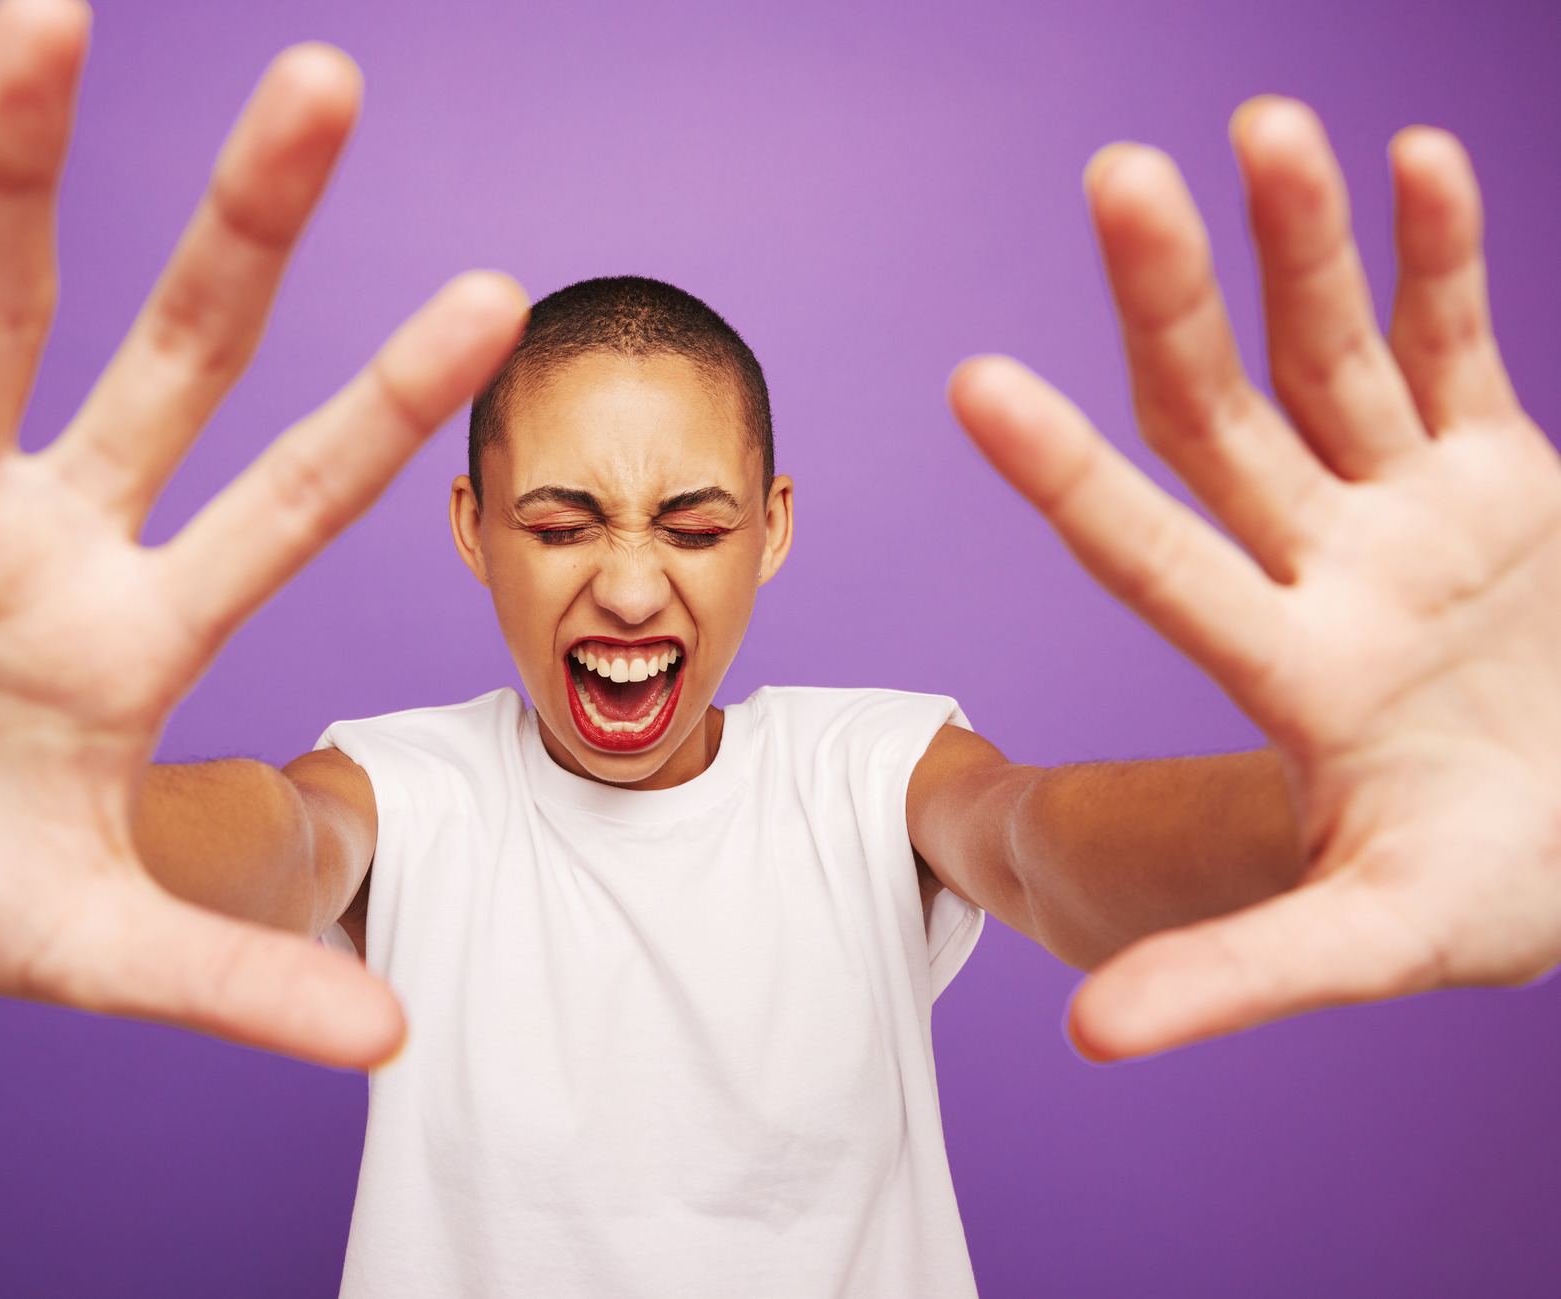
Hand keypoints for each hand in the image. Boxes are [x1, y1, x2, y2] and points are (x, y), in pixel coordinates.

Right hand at [0, 0, 524, 1066]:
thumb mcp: (95, 939)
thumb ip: (230, 980)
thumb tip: (393, 1045)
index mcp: (150, 627)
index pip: (297, 498)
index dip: (386, 403)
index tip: (497, 293)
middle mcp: (61, 525)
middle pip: (176, 353)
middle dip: (247, 226)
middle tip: (327, 80)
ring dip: (13, 165)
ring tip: (48, 16)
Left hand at [949, 97, 1560, 1059]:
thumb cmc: (1501, 894)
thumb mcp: (1379, 937)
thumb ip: (1240, 976)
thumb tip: (1086, 1042)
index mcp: (1285, 667)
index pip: (1150, 552)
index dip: (1068, 477)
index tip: (974, 384)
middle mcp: (1325, 567)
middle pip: (1223, 415)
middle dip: (1173, 301)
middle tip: (1112, 181)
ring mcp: (1413, 511)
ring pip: (1339, 353)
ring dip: (1304, 242)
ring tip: (1262, 124)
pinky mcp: (1507, 474)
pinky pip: (1465, 346)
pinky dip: (1447, 257)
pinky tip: (1418, 158)